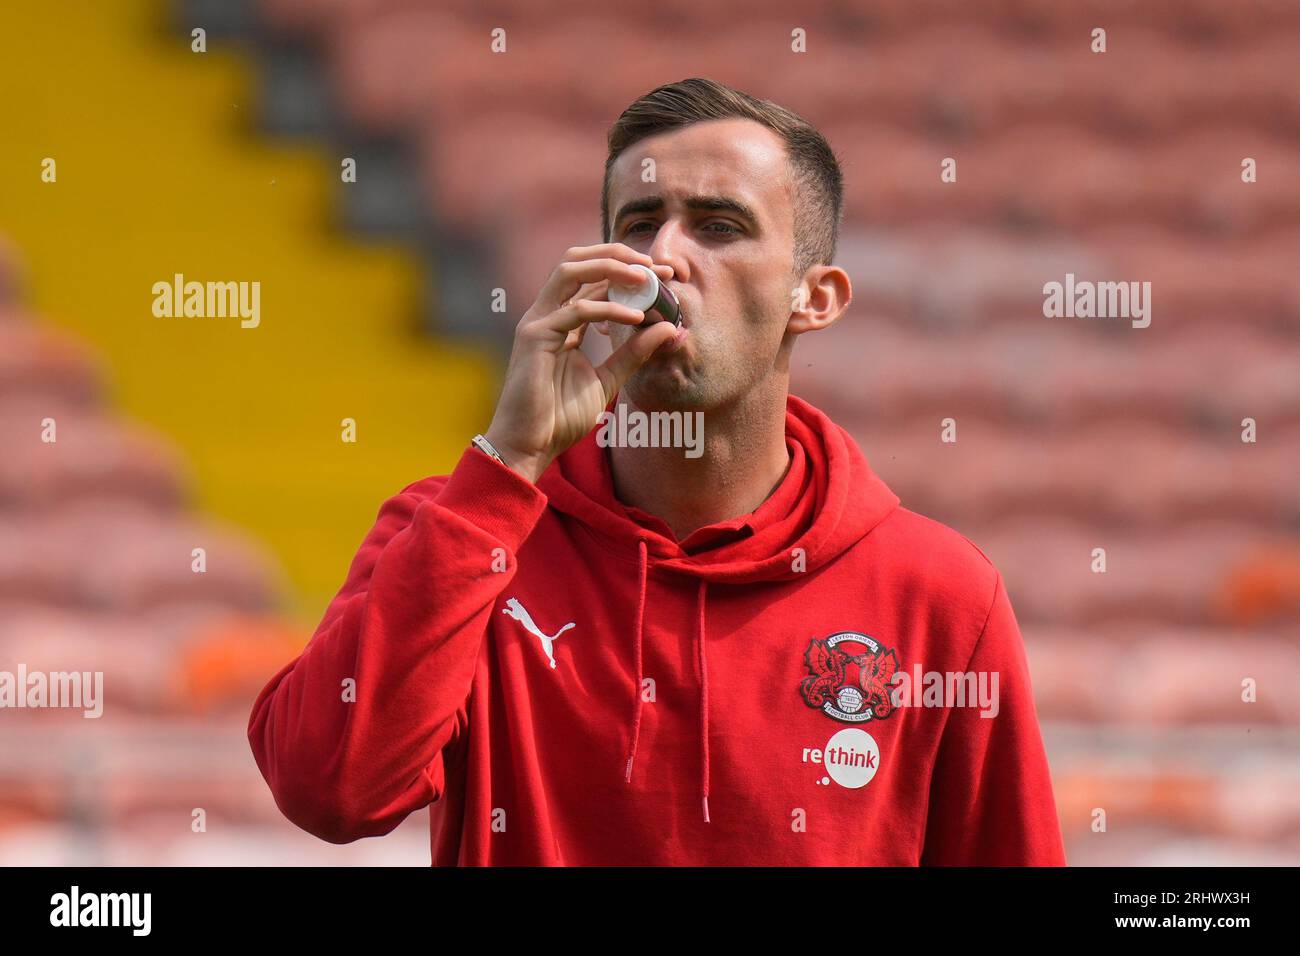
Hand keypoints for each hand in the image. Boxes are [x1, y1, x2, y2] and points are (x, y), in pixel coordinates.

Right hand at [483, 243, 678, 482]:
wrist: (530, 445)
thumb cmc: (560, 417)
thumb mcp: (608, 380)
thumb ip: (633, 354)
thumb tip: (668, 328)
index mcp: (561, 321)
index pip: (593, 281)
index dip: (628, 273)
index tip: (663, 276)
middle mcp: (547, 314)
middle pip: (578, 261)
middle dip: (618, 256)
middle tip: (655, 265)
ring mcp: (537, 321)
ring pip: (571, 271)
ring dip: (611, 268)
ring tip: (646, 277)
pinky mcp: (534, 336)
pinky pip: (575, 311)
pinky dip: (608, 310)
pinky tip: (634, 318)